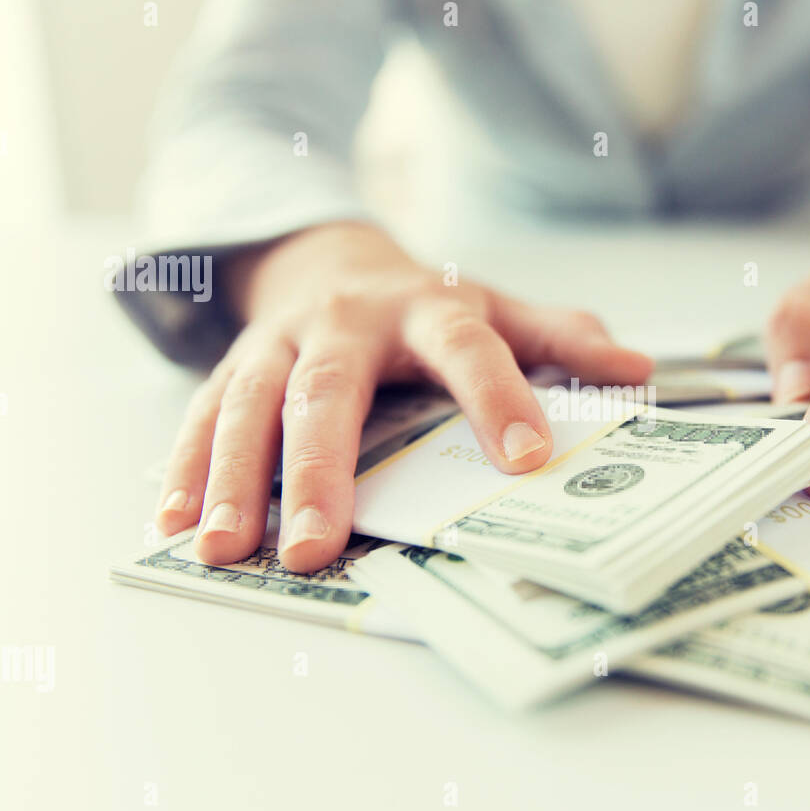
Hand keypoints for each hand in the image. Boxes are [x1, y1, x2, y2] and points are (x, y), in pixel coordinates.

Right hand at [155, 221, 652, 571]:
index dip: (499, 398)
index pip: (470, 349)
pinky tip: (171, 524)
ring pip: (248, 405)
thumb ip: (561, 340)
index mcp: (428, 308)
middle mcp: (344, 322)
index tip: (526, 458)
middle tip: (314, 548)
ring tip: (225, 549)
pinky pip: (202, 414)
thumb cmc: (428, 306)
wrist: (330, 262)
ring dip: (231, 479)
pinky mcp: (233, 366)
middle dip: (317, 470)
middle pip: (327, 392)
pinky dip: (184, 468)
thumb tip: (638, 373)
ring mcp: (280, 343)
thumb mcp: (498, 310)